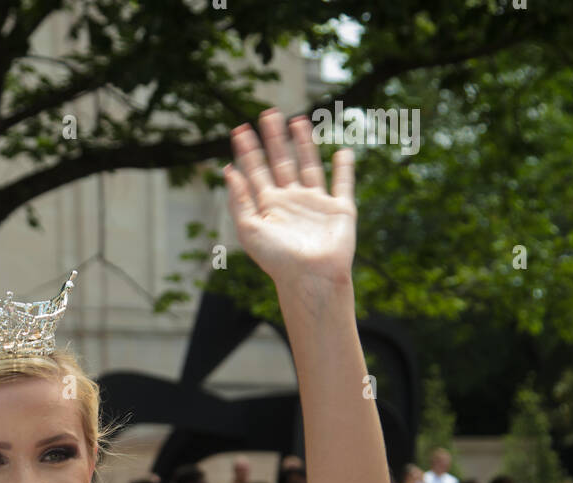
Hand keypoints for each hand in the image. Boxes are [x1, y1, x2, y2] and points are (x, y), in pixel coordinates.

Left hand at [224, 110, 355, 287]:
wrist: (311, 278)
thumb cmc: (277, 259)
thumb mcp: (249, 229)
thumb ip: (239, 199)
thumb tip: (228, 170)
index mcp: (268, 207)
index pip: (255, 171)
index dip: (247, 150)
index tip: (239, 129)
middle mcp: (291, 203)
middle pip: (280, 162)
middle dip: (274, 139)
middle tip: (268, 113)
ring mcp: (315, 205)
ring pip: (309, 166)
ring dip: (304, 144)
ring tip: (298, 120)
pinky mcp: (339, 210)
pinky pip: (343, 184)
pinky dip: (344, 168)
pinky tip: (342, 152)